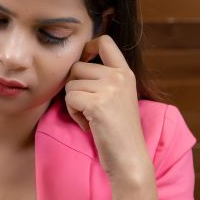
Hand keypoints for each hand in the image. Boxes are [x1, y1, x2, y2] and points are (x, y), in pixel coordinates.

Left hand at [64, 35, 151, 182]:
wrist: (129, 158)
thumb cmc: (119, 132)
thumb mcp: (118, 97)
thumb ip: (104, 79)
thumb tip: (76, 65)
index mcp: (125, 73)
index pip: (104, 42)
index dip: (87, 48)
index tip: (83, 63)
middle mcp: (119, 77)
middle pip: (77, 67)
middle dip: (75, 87)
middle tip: (89, 108)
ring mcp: (110, 88)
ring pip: (70, 85)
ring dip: (74, 104)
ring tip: (91, 118)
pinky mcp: (97, 103)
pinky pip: (69, 99)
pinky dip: (74, 114)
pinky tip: (89, 125)